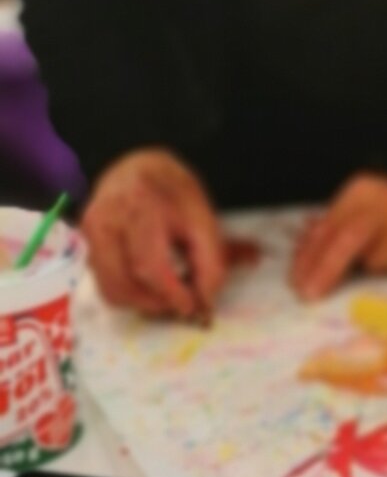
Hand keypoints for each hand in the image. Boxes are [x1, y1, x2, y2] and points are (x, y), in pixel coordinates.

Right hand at [82, 149, 225, 321]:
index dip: (171, 293)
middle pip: (126, 283)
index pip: (149, 264)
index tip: (191, 306)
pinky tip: (148, 286)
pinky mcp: (84, 242)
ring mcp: (90, 230)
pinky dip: (129, 294)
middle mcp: (107, 217)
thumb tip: (206, 302)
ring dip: (142, 303)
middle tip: (181, 304)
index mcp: (140, 204)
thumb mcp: (204, 219)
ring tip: (166, 295)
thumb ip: (212, 261)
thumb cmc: (174, 195)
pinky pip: (104, 284)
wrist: (140, 170)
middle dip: (157, 303)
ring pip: (112, 289)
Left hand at [290, 174, 386, 299]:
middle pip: (350, 239)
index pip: (330, 227)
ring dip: (376, 268)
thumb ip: (329, 232)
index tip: (299, 283)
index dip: (311, 258)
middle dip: (328, 270)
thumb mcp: (356, 212)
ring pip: (381, 262)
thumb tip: (302, 261)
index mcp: (365, 191)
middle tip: (311, 294)